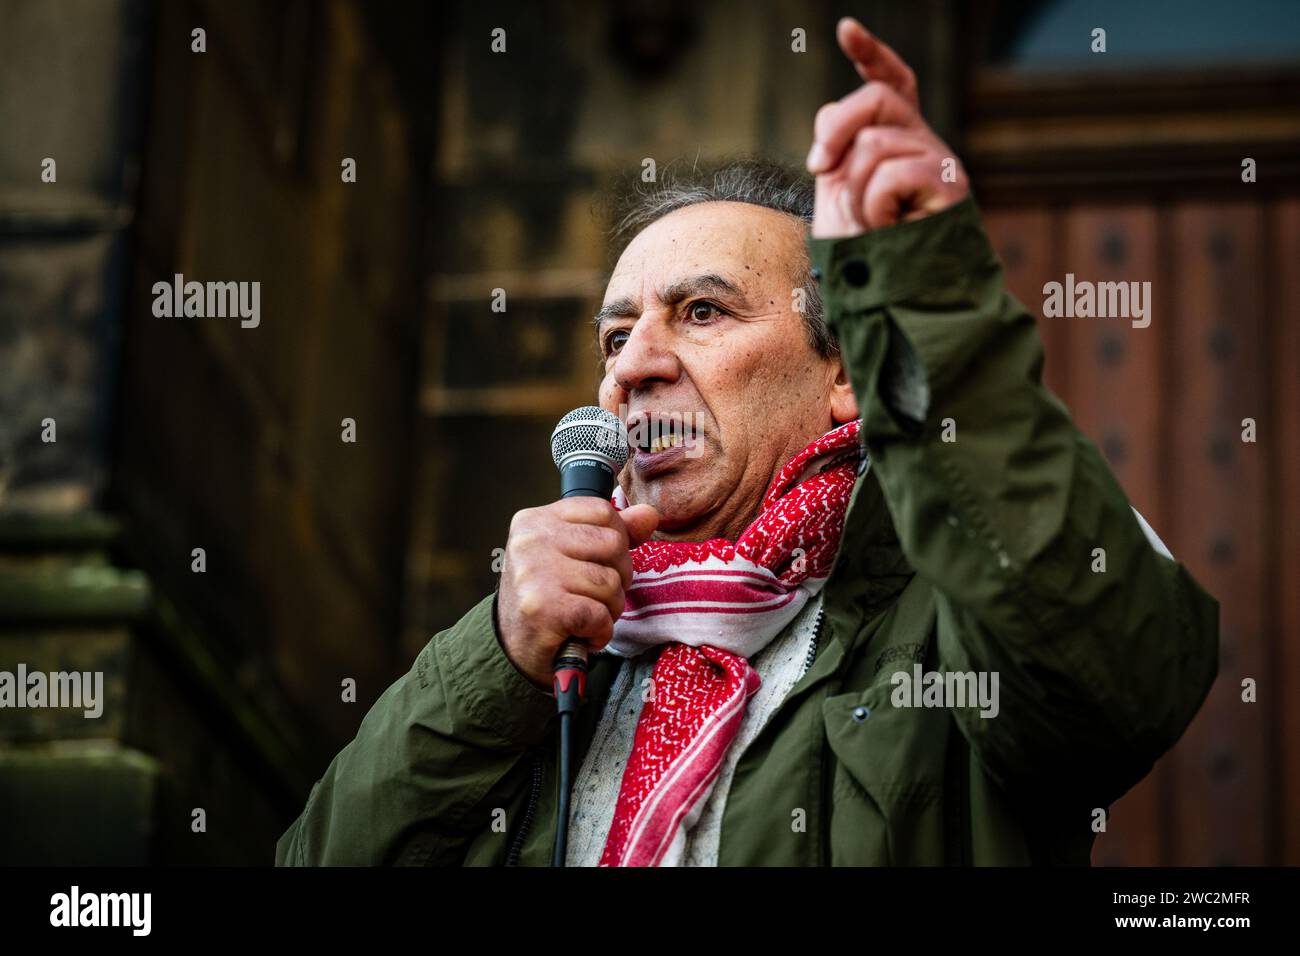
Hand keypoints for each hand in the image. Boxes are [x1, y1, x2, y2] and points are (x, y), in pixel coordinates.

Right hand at [496, 498, 658, 689]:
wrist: (513, 649)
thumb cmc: (546, 597)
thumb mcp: (572, 555)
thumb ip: (611, 531)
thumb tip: (649, 515)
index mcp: (535, 520)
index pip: (602, 510)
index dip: (618, 539)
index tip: (602, 563)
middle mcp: (531, 541)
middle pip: (613, 544)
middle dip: (619, 576)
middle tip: (596, 596)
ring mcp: (535, 573)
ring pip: (611, 582)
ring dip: (610, 608)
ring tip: (587, 616)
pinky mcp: (543, 608)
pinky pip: (600, 614)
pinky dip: (601, 631)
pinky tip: (584, 634)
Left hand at [806, 17, 968, 237]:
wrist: (898, 298)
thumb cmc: (867, 255)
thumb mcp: (839, 192)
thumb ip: (839, 151)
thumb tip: (828, 126)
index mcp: (898, 141)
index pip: (891, 82)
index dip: (871, 54)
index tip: (845, 29)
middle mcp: (923, 143)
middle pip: (875, 100)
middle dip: (835, 129)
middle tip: (819, 167)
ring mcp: (939, 161)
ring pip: (874, 143)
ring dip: (855, 190)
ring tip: (871, 223)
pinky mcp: (949, 185)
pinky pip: (891, 174)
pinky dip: (875, 206)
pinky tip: (888, 228)